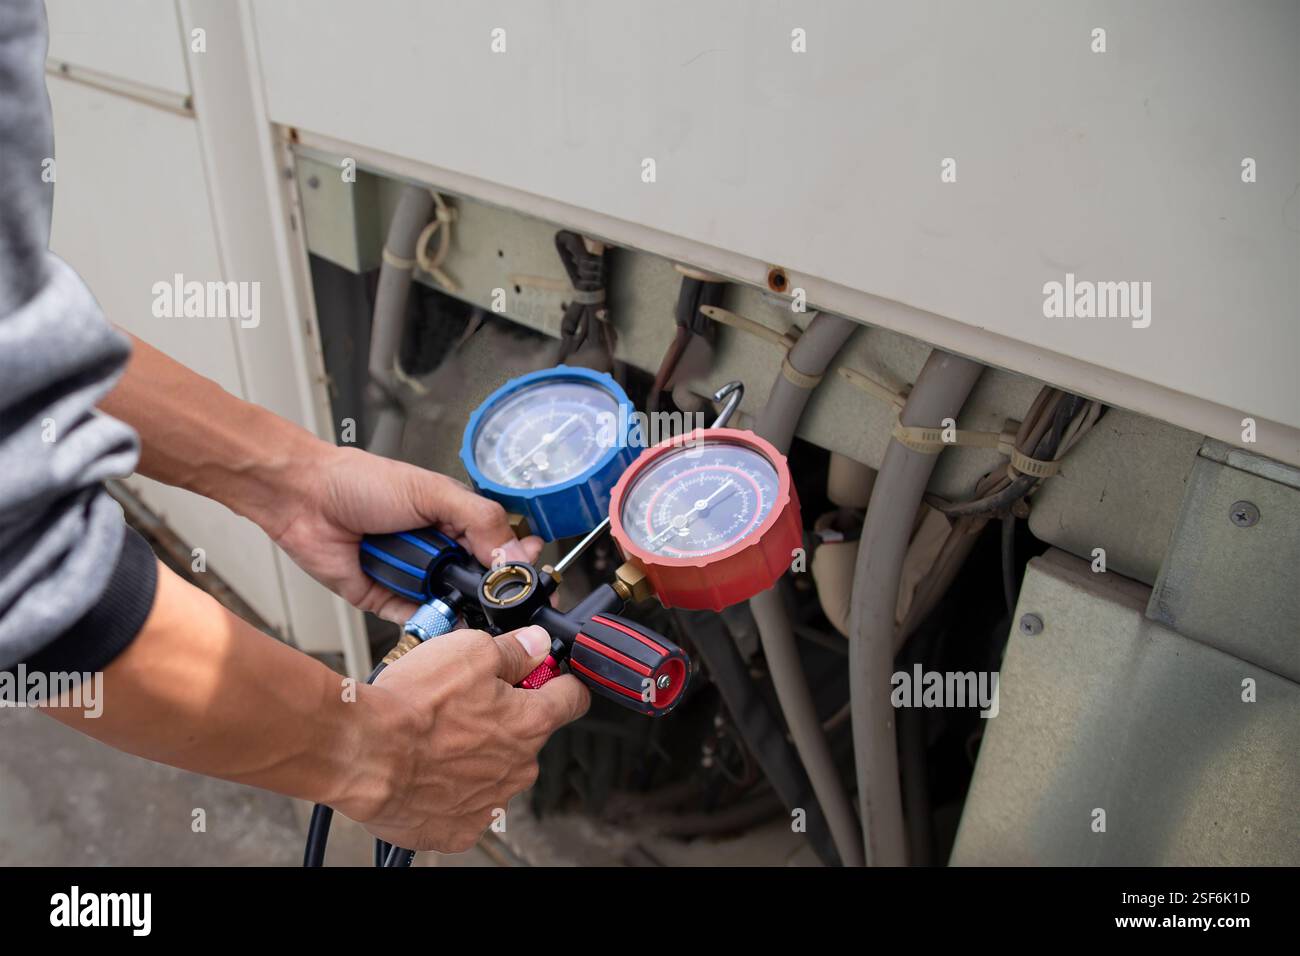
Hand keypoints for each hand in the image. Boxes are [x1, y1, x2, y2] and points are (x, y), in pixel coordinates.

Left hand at [271, 445, 542, 622]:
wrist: (304, 499)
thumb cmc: (360, 482)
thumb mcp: (432, 492)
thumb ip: (480, 520)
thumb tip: (517, 552)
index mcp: (457, 520)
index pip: (503, 548)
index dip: (519, 566)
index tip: (533, 581)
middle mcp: (440, 551)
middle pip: (483, 584)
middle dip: (495, 595)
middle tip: (507, 603)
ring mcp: (416, 578)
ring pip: (455, 606)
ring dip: (464, 611)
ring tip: (474, 612)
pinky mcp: (389, 600)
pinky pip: (419, 622)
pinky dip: (432, 625)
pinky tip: (443, 624)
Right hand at [350, 624, 589, 851]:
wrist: (363, 754)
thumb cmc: (413, 705)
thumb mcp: (470, 650)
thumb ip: (513, 649)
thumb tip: (536, 644)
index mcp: (531, 722)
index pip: (574, 698)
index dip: (561, 681)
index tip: (547, 676)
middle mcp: (519, 767)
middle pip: (527, 735)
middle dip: (504, 718)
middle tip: (464, 702)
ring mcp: (490, 803)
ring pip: (494, 770)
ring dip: (474, 754)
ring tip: (435, 736)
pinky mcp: (458, 830)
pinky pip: (464, 805)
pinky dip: (449, 789)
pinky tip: (425, 769)